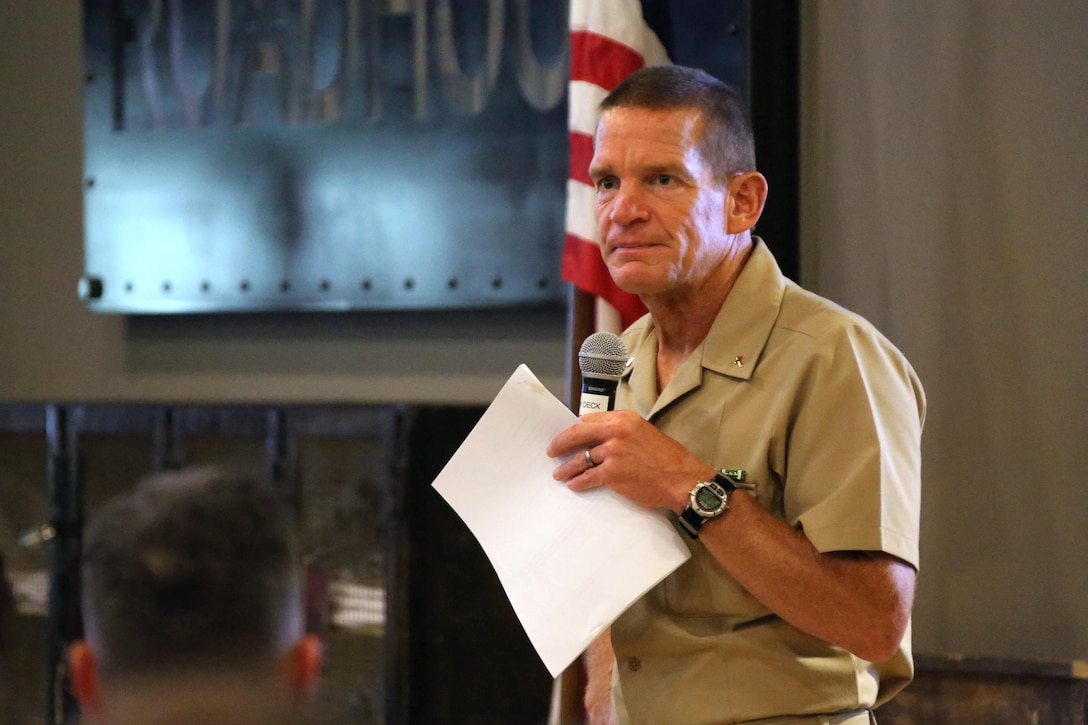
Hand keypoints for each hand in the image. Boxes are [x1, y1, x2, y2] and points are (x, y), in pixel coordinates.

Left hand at [547, 410, 710, 512]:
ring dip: (566, 468)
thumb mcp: (645, 433)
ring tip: (559, 474)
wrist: (682, 479)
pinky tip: (574, 485)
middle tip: (552, 451)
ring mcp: (613, 452)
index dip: (576, 429)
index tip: (568, 436)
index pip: (590, 420)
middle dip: (560, 443)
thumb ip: (622, 432)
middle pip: (577, 434)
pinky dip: (578, 482)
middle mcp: (616, 432)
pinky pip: (588, 477)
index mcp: (624, 419)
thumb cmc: (668, 459)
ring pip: (580, 459)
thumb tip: (599, 438)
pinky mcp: (612, 473)